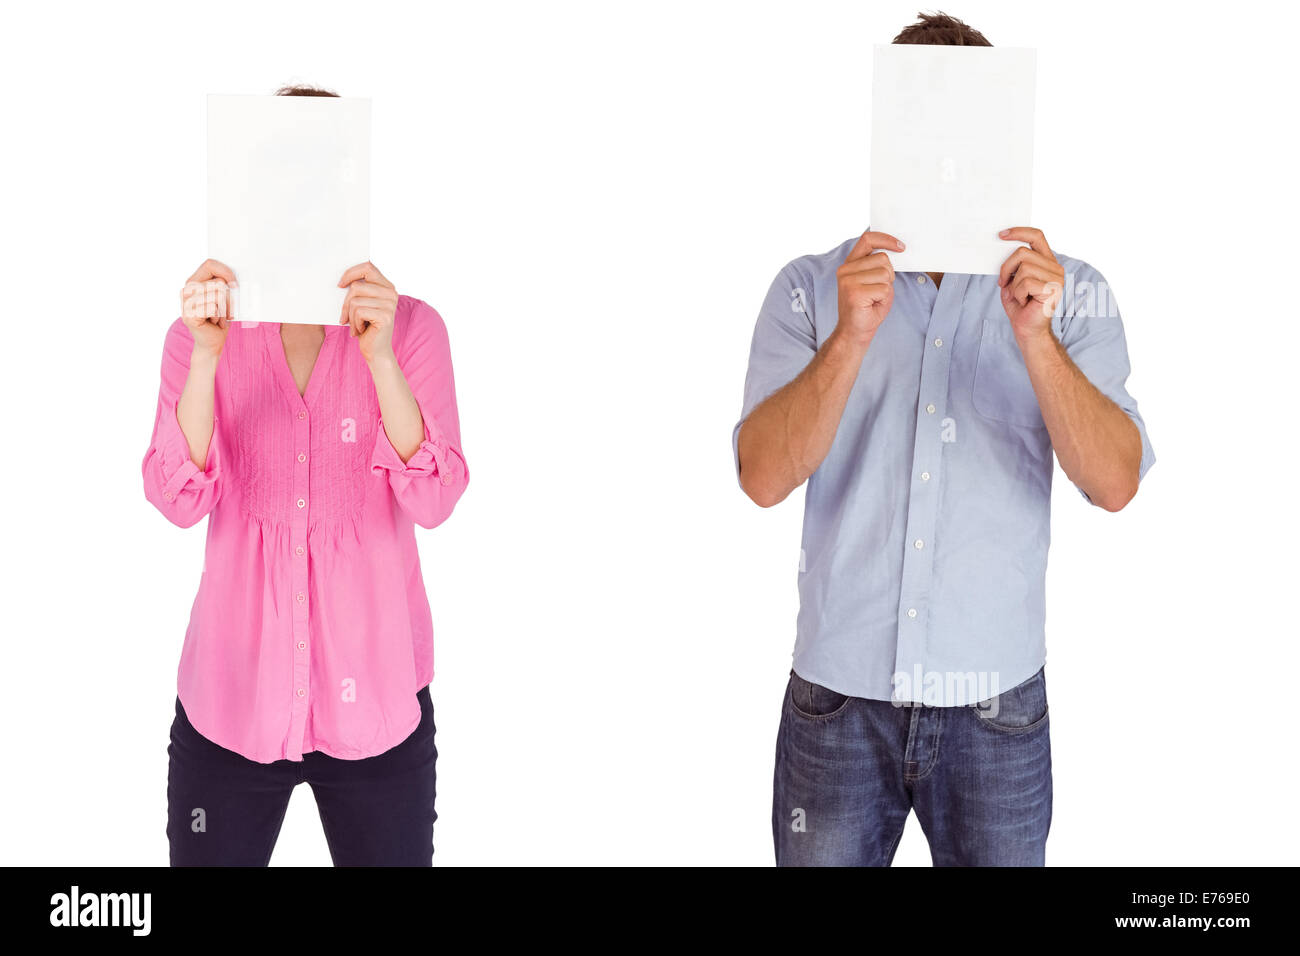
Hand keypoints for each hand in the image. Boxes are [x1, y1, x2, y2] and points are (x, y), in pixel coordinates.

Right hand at [180, 259, 235, 355]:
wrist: (212, 342)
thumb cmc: (220, 318)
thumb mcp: (224, 298)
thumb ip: (225, 285)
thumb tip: (234, 281)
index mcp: (194, 281)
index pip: (210, 264)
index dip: (226, 272)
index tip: (235, 285)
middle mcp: (187, 290)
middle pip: (217, 282)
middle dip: (228, 298)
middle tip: (226, 310)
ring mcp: (186, 303)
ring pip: (217, 295)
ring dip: (224, 309)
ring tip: (220, 317)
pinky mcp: (189, 316)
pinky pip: (213, 308)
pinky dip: (220, 316)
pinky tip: (215, 322)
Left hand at [337, 261, 399, 364]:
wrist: (376, 351)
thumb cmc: (366, 327)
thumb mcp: (362, 304)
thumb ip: (358, 289)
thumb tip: (340, 279)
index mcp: (387, 286)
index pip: (368, 267)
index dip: (350, 273)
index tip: (340, 285)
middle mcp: (391, 293)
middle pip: (356, 286)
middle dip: (345, 302)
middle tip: (344, 316)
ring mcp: (389, 304)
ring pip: (355, 300)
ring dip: (350, 316)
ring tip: (355, 325)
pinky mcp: (385, 316)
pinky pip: (358, 312)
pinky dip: (354, 323)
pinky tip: (360, 330)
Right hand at [836, 230, 901, 346]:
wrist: (854, 332)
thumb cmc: (867, 307)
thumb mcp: (875, 281)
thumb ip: (880, 265)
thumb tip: (896, 250)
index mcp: (849, 264)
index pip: (868, 239)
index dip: (886, 239)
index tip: (901, 246)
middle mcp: (845, 270)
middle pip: (883, 259)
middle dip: (888, 275)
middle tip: (878, 291)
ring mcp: (848, 280)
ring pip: (885, 274)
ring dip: (886, 289)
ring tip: (874, 299)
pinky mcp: (854, 292)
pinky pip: (884, 288)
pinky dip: (884, 299)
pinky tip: (872, 305)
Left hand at [998, 227, 1064, 341]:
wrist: (1027, 329)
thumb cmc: (1019, 305)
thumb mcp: (1011, 280)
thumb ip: (1012, 264)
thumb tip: (1002, 247)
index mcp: (1046, 261)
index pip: (1036, 236)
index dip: (1019, 232)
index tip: (1001, 234)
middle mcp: (1054, 267)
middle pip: (1023, 252)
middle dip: (1006, 267)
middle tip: (1002, 282)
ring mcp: (1056, 278)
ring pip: (1023, 268)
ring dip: (1013, 284)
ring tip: (1019, 296)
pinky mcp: (1053, 289)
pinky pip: (1025, 283)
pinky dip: (1018, 293)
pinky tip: (1024, 302)